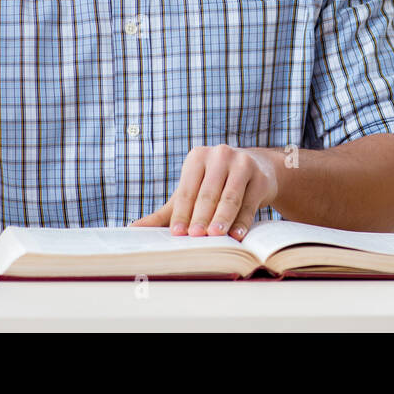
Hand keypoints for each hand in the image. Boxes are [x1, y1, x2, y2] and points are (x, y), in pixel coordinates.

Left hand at [131, 143, 279, 240]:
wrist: (258, 169)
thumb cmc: (216, 184)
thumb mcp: (191, 192)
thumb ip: (166, 212)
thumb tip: (133, 230)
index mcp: (198, 157)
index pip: (187, 189)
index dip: (182, 212)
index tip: (177, 233)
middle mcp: (220, 155)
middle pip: (208, 193)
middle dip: (201, 217)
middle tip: (195, 237)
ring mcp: (243, 163)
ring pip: (230, 197)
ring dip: (222, 218)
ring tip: (216, 236)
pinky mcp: (260, 177)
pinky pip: (249, 203)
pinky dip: (243, 221)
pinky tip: (238, 235)